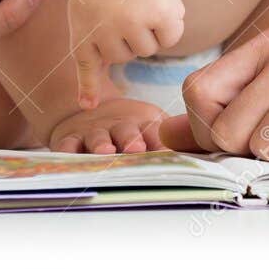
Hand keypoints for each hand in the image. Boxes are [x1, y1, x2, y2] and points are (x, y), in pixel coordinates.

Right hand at [48, 98, 166, 154]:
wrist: (91, 110)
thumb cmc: (131, 128)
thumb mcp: (152, 128)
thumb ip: (170, 144)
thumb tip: (202, 156)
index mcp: (144, 124)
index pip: (154, 132)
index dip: (160, 141)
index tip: (167, 152)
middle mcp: (119, 126)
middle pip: (126, 132)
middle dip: (132, 140)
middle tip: (137, 147)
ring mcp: (94, 132)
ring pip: (97, 138)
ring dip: (101, 144)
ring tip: (106, 151)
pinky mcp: (70, 138)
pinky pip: (66, 146)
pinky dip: (67, 153)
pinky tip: (69, 158)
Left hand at [69, 0, 185, 106]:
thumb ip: (94, 26)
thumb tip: (103, 63)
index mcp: (81, 19)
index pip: (84, 60)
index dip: (88, 85)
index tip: (88, 106)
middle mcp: (102, 26)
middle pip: (125, 56)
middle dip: (134, 35)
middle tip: (134, 2)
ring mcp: (130, 23)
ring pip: (148, 49)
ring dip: (155, 27)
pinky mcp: (158, 16)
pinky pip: (170, 37)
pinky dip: (174, 21)